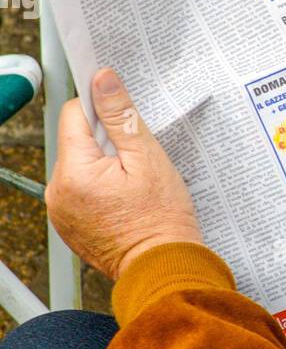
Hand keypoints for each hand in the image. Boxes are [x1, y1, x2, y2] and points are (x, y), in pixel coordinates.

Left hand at [46, 68, 201, 279]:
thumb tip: (103, 80)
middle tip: (136, 162)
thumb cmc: (162, 221)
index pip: (74, 115)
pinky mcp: (69, 224)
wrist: (163, 268)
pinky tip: (124, 199)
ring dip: (102, 165)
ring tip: (132, 185)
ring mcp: (61, 211)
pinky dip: (99, 187)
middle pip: (76, 141)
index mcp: (74, 173)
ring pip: (78, 165)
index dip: (101, 109)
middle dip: (105, 142)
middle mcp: (58, 192)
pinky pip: (80, 190)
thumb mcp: (147, 158)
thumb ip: (121, 115)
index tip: (123, 119)